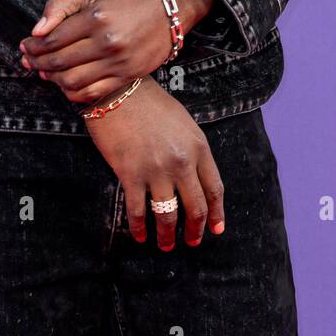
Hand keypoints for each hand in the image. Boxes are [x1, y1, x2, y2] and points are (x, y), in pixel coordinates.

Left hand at [18, 0, 216, 105]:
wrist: (168, 6)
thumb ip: (60, 5)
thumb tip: (37, 30)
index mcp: (96, 17)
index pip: (53, 39)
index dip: (34, 45)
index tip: (25, 45)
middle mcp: (108, 42)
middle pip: (61, 61)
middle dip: (38, 62)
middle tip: (28, 60)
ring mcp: (119, 62)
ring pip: (74, 81)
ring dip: (53, 79)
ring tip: (44, 72)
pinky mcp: (129, 75)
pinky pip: (93, 92)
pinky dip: (74, 93)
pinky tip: (65, 84)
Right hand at [83, 76, 225, 248]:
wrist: (119, 90)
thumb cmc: (151, 103)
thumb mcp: (183, 122)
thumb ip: (192, 150)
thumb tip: (194, 179)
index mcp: (198, 147)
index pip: (214, 189)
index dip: (217, 214)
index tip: (217, 230)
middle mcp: (181, 162)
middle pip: (195, 207)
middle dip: (195, 230)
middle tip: (192, 242)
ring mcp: (156, 170)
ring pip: (168, 215)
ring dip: (168, 235)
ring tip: (166, 245)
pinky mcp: (131, 174)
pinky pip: (138, 211)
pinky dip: (140, 228)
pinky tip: (140, 236)